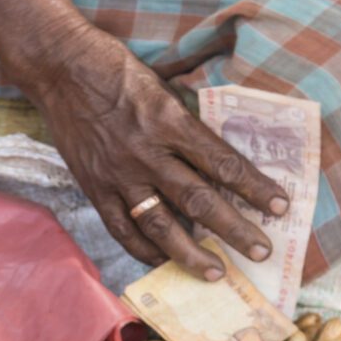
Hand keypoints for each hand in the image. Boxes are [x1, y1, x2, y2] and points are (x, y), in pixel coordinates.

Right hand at [12, 24, 285, 278]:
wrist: (59, 67)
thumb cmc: (115, 68)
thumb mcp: (161, 86)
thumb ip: (185, 122)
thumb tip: (215, 156)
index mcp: (169, 121)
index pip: (222, 161)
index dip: (254, 186)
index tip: (281, 205)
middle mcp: (147, 152)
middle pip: (199, 200)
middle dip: (234, 229)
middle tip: (261, 252)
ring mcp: (118, 175)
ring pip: (160, 224)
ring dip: (191, 253)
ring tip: (217, 273)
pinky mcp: (94, 187)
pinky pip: (122, 229)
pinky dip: (144, 250)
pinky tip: (164, 262)